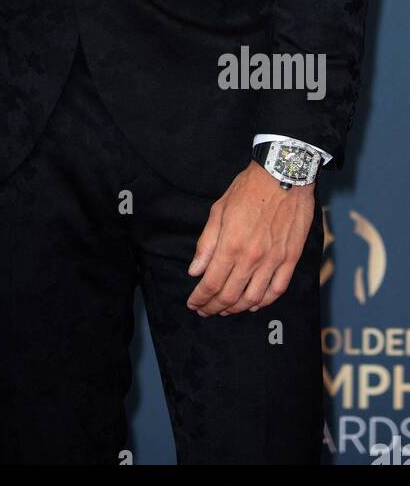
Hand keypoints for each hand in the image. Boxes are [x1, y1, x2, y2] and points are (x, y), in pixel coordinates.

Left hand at [186, 161, 314, 316]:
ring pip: (253, 298)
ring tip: (226, 309)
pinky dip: (264, 302)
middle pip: (230, 295)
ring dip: (237, 309)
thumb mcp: (218, 210)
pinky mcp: (290, 258)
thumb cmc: (248, 189)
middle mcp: (252, 257)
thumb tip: (195, 270)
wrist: (284, 175)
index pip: (211, 283)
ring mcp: (273, 260)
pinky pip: (277, 290)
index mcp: (230, 245)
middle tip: (206, 310)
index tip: (193, 304)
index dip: (200, 298)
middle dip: (214, 307)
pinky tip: (254, 304)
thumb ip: (206, 243)